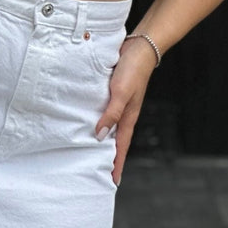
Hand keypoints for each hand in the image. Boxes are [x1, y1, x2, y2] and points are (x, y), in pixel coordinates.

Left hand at [94, 35, 157, 184]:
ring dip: (102, 135)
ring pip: (109, 123)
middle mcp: (124, 111)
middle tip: (97, 169)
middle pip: (115, 138)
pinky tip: (87, 115)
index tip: (112, 181)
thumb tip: (100, 135)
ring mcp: (119, 101)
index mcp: (129, 116)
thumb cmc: (133, 69)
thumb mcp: (122, 93)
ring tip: (90, 147)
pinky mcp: (113, 90)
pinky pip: (104, 108)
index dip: (116, 163)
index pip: (121, 146)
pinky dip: (98, 116)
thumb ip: (111, 113)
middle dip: (109, 155)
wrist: (139, 46)